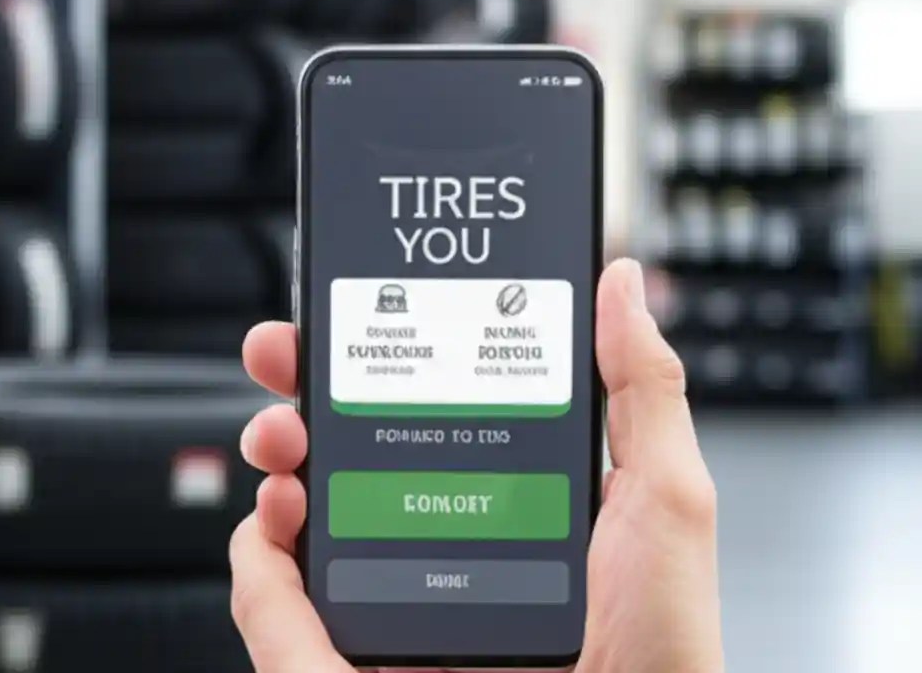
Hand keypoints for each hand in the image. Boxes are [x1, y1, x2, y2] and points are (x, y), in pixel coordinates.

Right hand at [229, 259, 724, 671]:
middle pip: (354, 447)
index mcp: (508, 490)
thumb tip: (620, 286)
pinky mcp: (363, 653)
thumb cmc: (663, 646)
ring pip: (308, 513)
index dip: (387, 353)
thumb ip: (643, 389)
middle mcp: (447, 533)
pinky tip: (274, 527)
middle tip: (284, 358)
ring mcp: (401, 594)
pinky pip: (282, 605)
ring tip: (285, 444)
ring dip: (277, 460)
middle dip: (305, 390)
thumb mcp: (665, 499)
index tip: (360, 311)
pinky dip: (256, 561)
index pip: (432, 404)